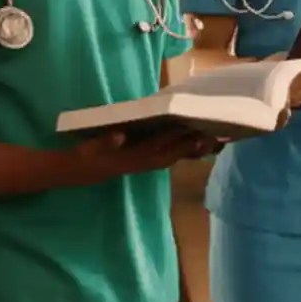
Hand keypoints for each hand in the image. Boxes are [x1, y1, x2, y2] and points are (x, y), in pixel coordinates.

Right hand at [73, 126, 215, 181]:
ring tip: (216, 141)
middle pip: (176, 152)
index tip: (198, 130)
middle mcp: (147, 160)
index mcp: (136, 156)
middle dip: (196, 145)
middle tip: (218, 136)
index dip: (180, 139)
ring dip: (195, 149)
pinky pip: (171, 156)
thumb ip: (105, 143)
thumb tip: (118, 136)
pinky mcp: (148, 160)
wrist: (82, 171)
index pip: (162, 145)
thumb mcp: (91, 149)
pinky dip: (186, 150)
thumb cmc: (88, 156)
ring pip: (177, 156)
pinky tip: (198, 144)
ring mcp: (149, 162)